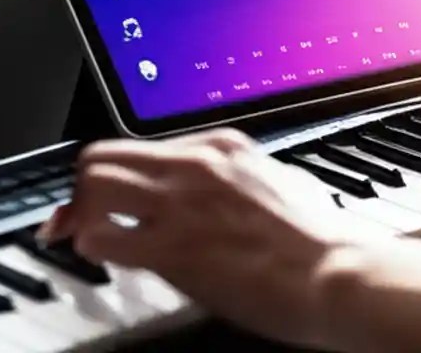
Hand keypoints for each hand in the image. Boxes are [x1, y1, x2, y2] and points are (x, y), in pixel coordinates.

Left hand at [40, 129, 376, 348]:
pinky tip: (98, 257)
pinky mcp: (172, 248)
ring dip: (82, 212)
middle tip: (81, 215)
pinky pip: (102, 237)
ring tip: (86, 236)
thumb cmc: (325, 241)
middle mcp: (193, 165)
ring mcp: (179, 204)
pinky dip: (90, 246)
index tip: (108, 195)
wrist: (339, 274)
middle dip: (85, 188)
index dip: (118, 175)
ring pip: (93, 185)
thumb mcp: (286, 184)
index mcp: (221, 147)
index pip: (144, 146)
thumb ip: (249, 179)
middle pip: (103, 155)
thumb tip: (239, 188)